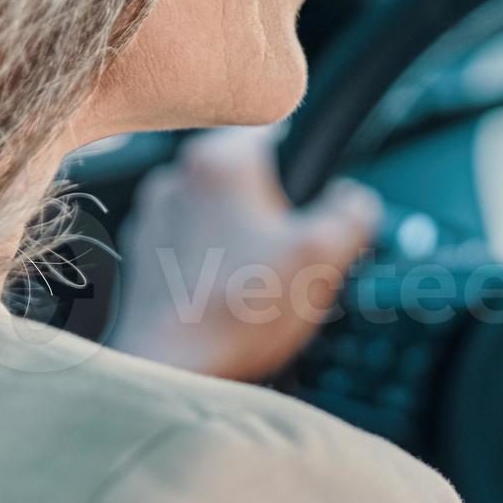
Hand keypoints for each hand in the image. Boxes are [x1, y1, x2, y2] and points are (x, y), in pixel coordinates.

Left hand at [106, 128, 382, 384]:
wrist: (171, 371)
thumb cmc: (233, 316)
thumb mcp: (323, 256)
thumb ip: (352, 214)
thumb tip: (357, 203)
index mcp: (220, 160)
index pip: (280, 131)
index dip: (309, 166)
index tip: (317, 199)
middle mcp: (178, 178)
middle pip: (252, 179)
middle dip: (280, 214)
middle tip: (297, 257)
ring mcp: (156, 218)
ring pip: (223, 215)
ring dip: (247, 242)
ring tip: (264, 288)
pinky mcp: (146, 258)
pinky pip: (196, 249)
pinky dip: (217, 268)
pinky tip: (233, 303)